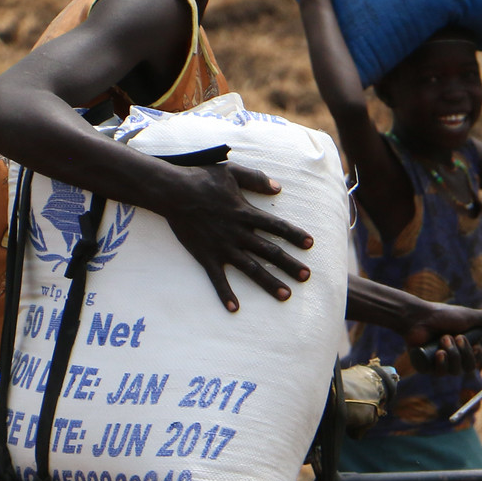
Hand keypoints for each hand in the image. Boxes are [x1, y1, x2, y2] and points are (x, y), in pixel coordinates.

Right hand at [149, 161, 312, 311]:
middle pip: (268, 251)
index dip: (294, 234)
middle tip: (306, 276)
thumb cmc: (201, 178)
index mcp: (244, 212)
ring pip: (250, 268)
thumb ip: (255, 179)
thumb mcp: (231, 171)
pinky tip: (235, 308)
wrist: (171, 192)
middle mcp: (237, 232)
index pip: (276, 226)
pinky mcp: (205, 256)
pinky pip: (217, 278)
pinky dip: (225, 294)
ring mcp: (221, 246)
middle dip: (289, 264)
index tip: (310, 244)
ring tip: (286, 295)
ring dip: (269, 282)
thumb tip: (278, 188)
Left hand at [404, 302, 481, 373]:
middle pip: (467, 368)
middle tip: (454, 336)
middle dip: (462, 353)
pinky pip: (438, 372)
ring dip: (451, 354)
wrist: (418, 317)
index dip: (476, 355)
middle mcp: (452, 358)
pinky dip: (440, 362)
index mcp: (462, 348)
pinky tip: (437, 353)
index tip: (474, 344)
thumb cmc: (442, 315)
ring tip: (442, 338)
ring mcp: (439, 364)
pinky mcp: (426, 367)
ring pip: (454, 371)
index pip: (475, 361)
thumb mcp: (468, 316)